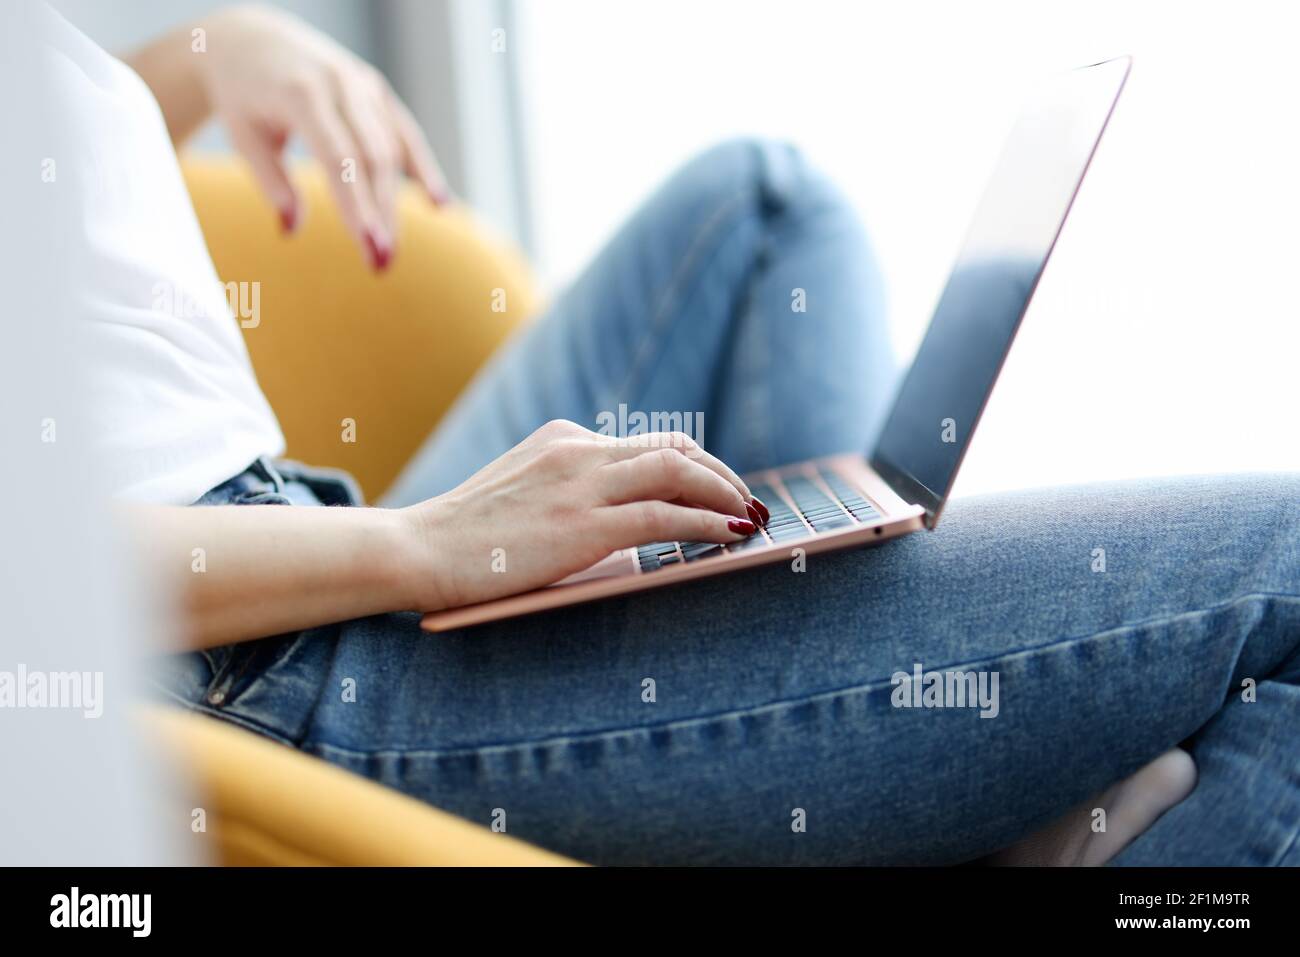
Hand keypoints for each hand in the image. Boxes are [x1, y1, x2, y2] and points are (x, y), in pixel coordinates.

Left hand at [195, 4, 446, 267]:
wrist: (251, 39)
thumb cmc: (243, 94)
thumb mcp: (244, 135)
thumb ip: (272, 181)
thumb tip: (290, 230)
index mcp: (302, 93)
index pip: (338, 160)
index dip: (357, 206)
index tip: (368, 247)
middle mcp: (340, 84)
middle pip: (372, 159)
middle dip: (380, 214)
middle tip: (381, 264)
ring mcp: (363, 85)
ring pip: (390, 152)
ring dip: (393, 205)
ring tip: (389, 251)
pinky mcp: (376, 90)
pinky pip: (406, 133)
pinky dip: (423, 169)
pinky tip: (439, 204)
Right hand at [399, 420, 769, 611]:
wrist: (417, 549)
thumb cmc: (463, 537)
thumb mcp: (519, 493)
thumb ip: (564, 492)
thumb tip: (615, 523)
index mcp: (563, 439)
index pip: (649, 442)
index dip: (696, 463)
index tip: (718, 487)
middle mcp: (577, 449)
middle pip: (675, 449)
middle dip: (721, 476)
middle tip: (747, 503)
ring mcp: (581, 483)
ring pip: (679, 473)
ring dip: (724, 495)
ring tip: (749, 518)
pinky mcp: (583, 524)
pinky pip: (665, 515)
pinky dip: (708, 522)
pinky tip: (730, 535)